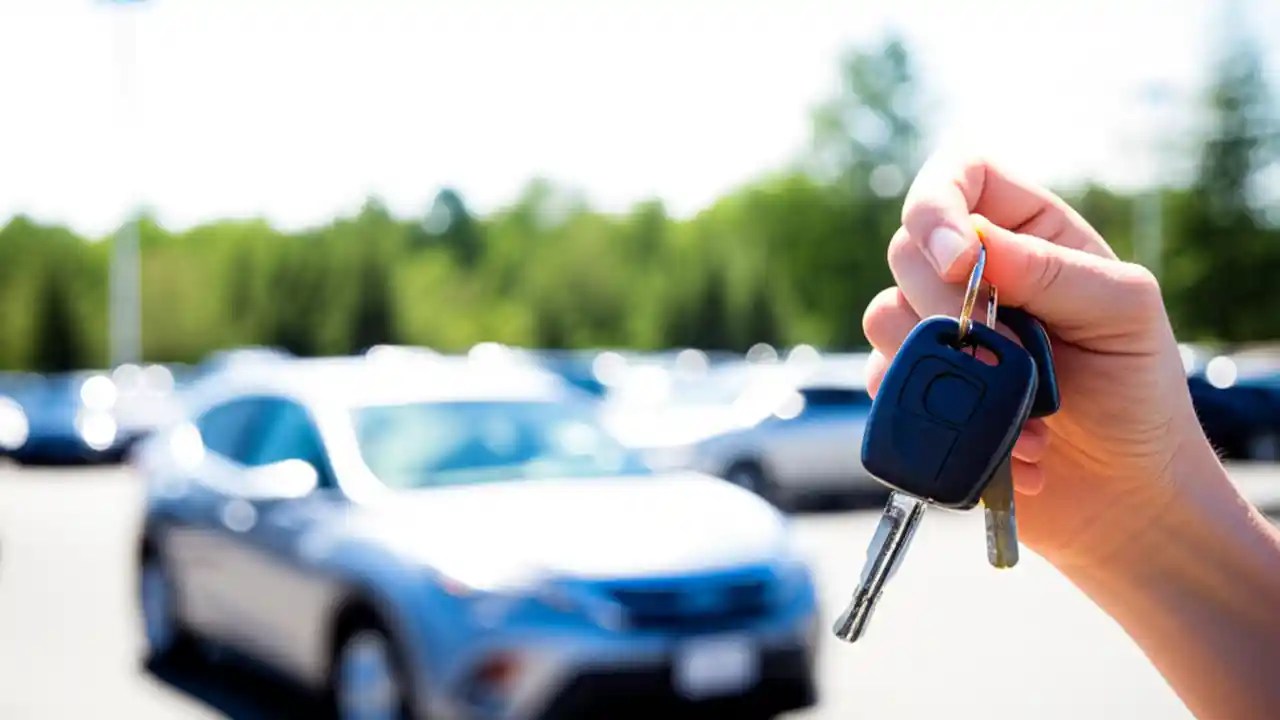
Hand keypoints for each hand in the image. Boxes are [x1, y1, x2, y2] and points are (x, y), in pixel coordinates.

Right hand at [863, 154, 1213, 569]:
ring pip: (883, 315)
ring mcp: (939, 334)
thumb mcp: (1123, 314)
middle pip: (907, 246)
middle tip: (1011, 349)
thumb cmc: (1137, 395)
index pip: (958, 174)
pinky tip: (999, 437)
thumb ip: (1054, 271)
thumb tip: (973, 247)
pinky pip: (884, 381)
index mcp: (1029, 234)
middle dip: (949, 302)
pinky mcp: (917, 390)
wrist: (1122, 495)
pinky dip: (938, 414)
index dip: (937, 203)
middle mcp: (974, 275)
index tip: (958, 260)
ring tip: (1019, 406)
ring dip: (951, 368)